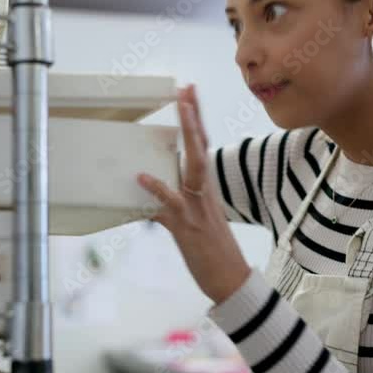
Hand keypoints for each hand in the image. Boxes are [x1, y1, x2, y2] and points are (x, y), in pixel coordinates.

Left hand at [137, 84, 251, 303]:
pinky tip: (141, 177)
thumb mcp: (198, 220)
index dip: (196, 120)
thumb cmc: (213, 251)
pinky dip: (157, 190)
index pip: (204, 147)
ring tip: (179, 113)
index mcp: (208, 189)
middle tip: (186, 91)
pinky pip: (170, 205)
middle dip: (193, 119)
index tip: (190, 93)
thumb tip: (154, 195)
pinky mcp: (187, 227)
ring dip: (187, 139)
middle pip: (201, 148)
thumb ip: (177, 203)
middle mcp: (205, 193)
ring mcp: (197, 208)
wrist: (231, 281)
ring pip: (193, 167)